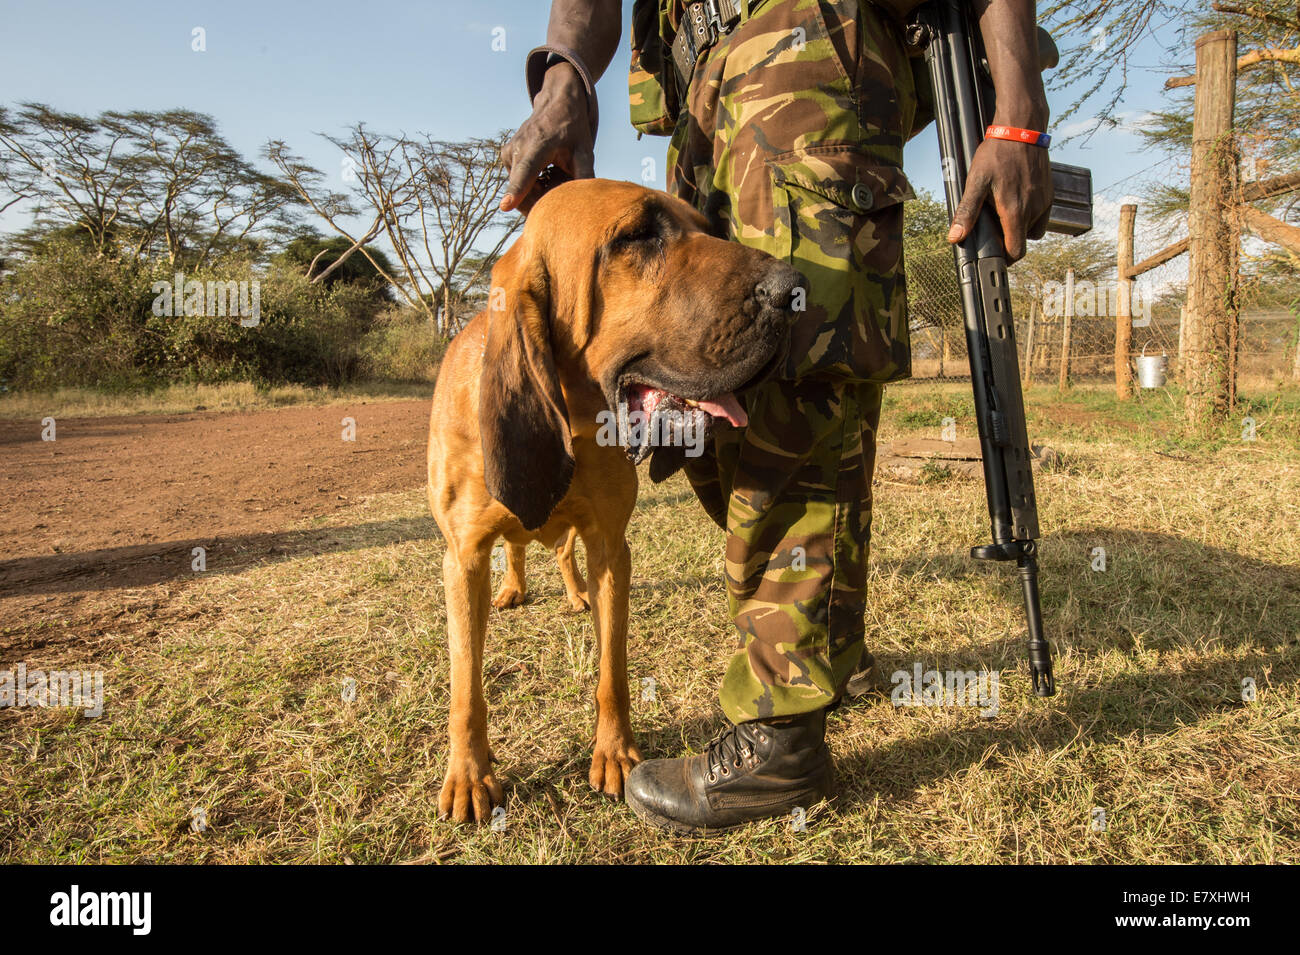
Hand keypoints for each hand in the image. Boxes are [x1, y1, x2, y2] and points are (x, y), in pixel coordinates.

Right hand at [499, 63, 594, 213]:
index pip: (525, 173)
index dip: (516, 192)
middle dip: (541, 201)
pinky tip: (545, 172)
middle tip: (561, 186)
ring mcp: (508, 152)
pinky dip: (532, 184)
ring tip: (554, 173)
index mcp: (538, 146)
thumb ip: (585, 176)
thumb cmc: (572, 128)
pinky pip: (517, 182)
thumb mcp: (584, 151)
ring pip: (519, 188)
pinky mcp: (506, 157)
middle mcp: (518, 149)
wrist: (556, 103)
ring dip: (537, 192)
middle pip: (522, 190)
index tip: (505, 207)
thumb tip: (589, 203)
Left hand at [946, 135, 1052, 262]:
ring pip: (1033, 229)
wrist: (1022, 128)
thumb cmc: (998, 153)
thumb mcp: (976, 182)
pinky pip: (1041, 216)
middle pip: (1023, 242)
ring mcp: (1044, 201)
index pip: (1016, 251)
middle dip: (1008, 240)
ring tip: (1002, 211)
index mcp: (1016, 211)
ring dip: (1018, 228)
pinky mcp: (1050, 193)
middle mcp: (1034, 209)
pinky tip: (1015, 201)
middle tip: (992, 226)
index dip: (1004, 257)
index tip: (993, 252)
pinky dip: (1029, 216)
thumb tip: (956, 237)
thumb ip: (967, 211)